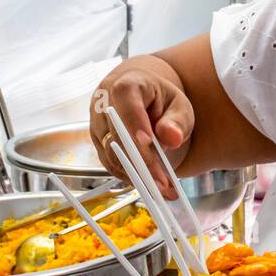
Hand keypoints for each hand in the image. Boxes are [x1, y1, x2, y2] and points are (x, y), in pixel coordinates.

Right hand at [89, 58, 195, 197]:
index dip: (134, 122)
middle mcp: (104, 104)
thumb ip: (177, 120)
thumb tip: (171, 138)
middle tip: (163, 183)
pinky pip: (111, 165)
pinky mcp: (98, 144)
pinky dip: (131, 178)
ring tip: (164, 190)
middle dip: (141, 161)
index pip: (126, 101)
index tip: (148, 142)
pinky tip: (152, 187)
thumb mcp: (178, 105)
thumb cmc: (160, 100)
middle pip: (117, 134)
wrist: (142, 100)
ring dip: (137, 175)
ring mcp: (97, 125)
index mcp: (126, 85)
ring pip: (112, 154)